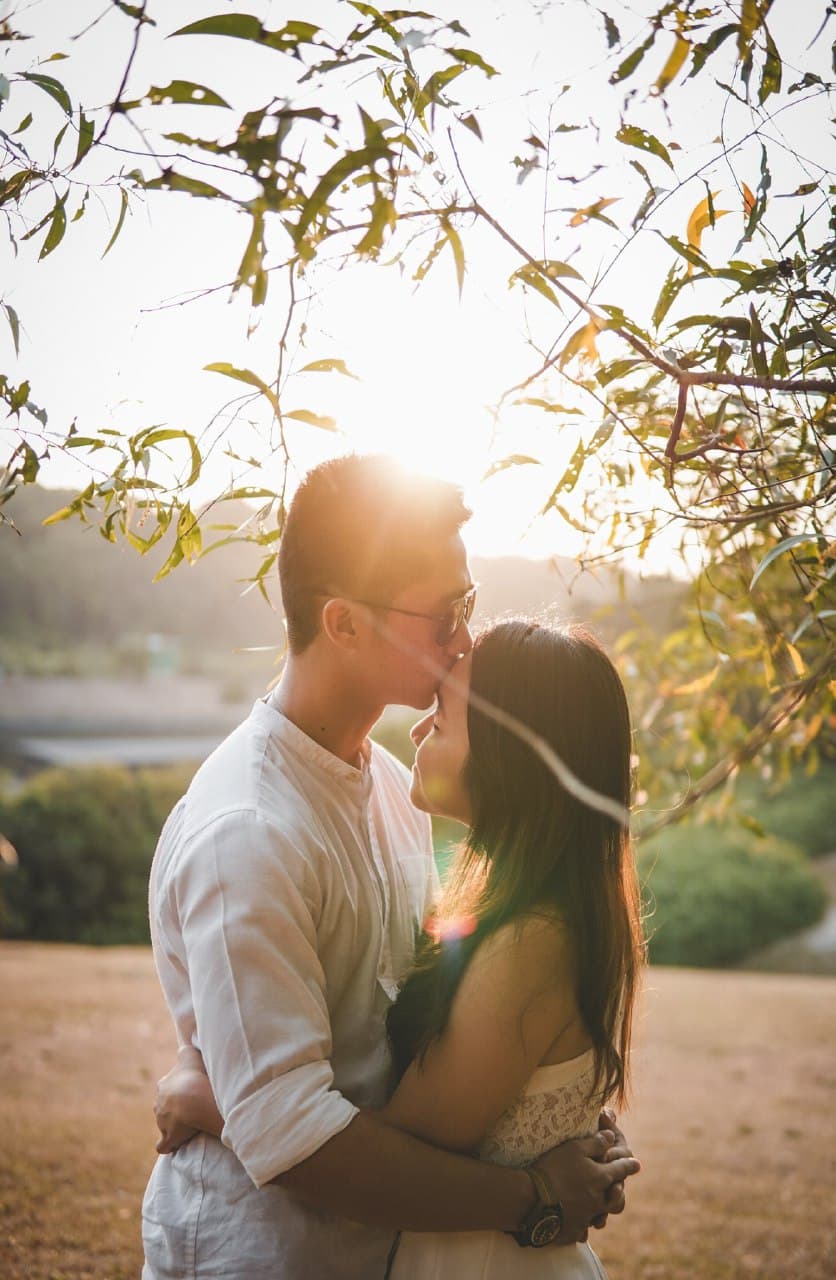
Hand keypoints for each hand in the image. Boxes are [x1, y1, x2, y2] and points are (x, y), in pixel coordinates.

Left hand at [154, 1044, 221, 1153]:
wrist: (194, 1097)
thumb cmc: (195, 1075)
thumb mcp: (190, 1055)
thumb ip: (186, 1050)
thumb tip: (185, 1044)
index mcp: (164, 1085)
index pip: (167, 1088)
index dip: (178, 1090)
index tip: (190, 1091)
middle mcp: (159, 1104)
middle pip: (164, 1107)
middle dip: (174, 1109)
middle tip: (192, 1109)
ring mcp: (162, 1122)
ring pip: (165, 1124)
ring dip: (174, 1126)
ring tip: (190, 1126)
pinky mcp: (169, 1137)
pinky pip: (164, 1145)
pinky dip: (169, 1145)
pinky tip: (176, 1145)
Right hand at [532, 1115, 639, 1244]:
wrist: (532, 1200)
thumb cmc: (553, 1169)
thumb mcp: (574, 1148)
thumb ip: (595, 1142)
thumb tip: (611, 1136)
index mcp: (600, 1179)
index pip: (621, 1170)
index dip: (629, 1165)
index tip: (637, 1164)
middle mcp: (598, 1201)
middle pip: (617, 1200)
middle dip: (619, 1193)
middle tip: (618, 1188)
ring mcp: (586, 1218)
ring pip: (601, 1217)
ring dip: (601, 1211)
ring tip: (596, 1207)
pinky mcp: (573, 1231)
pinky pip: (583, 1230)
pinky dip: (581, 1225)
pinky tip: (575, 1220)